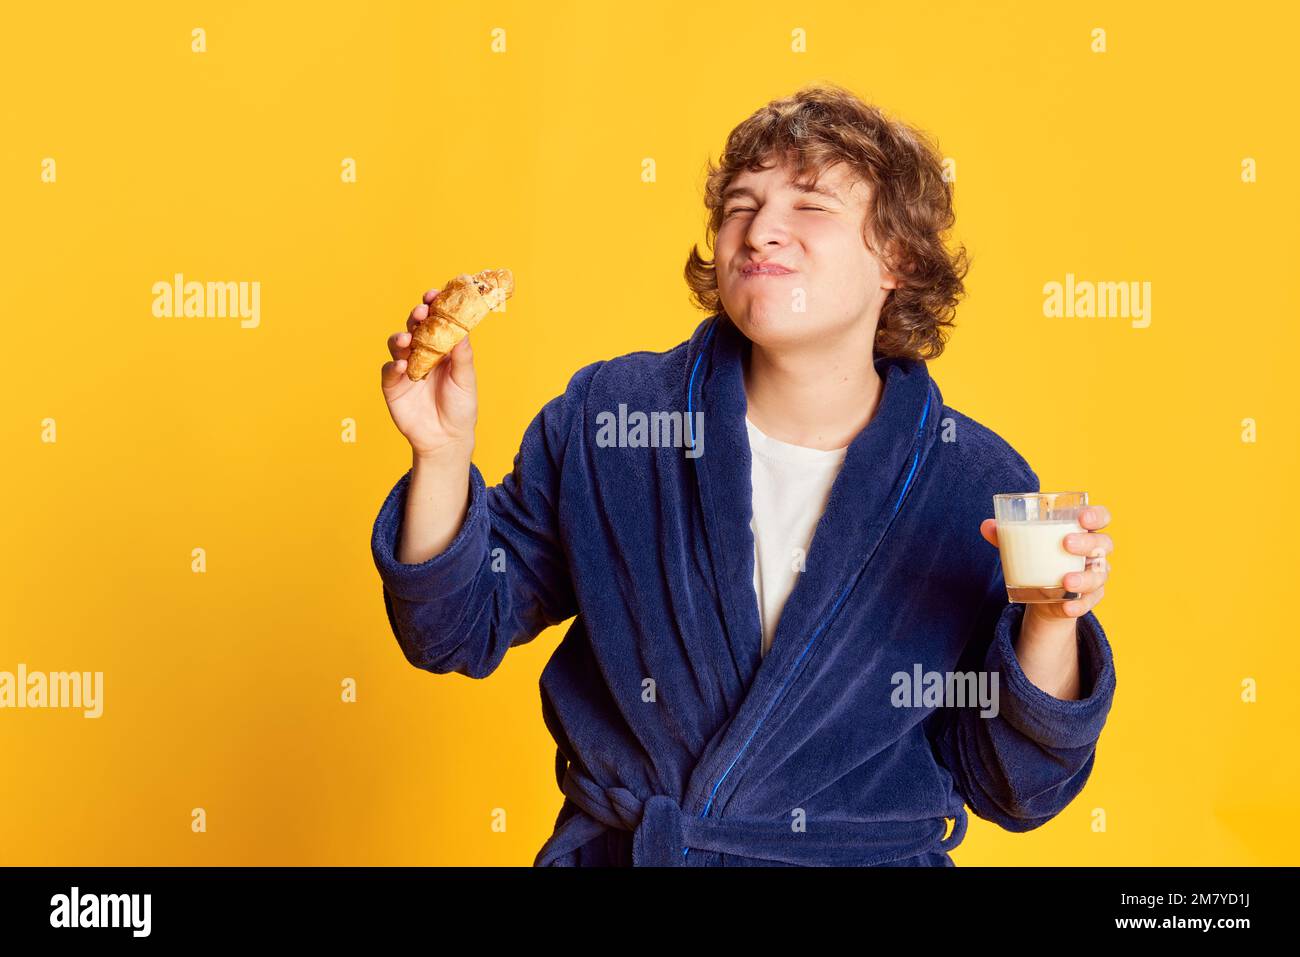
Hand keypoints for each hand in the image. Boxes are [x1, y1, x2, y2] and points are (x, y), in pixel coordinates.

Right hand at [380, 288, 477, 458]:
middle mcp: (422, 353)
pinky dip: (393, 366)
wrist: (447, 439)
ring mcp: (405, 368)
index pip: (436, 321)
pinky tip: (401, 367)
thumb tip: (463, 330)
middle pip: (414, 327)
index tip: (435, 294)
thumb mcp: (466, 381)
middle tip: (421, 312)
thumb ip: (462, 357)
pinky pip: (388, 371)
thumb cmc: (461, 408)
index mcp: (442, 348)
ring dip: (400, 338)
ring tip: (408, 340)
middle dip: (416, 316)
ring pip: (397, 344)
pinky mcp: (393, 386)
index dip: (434, 306)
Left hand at [980, 505, 1112, 622]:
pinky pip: (1089, 601)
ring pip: (1099, 575)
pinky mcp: (1090, 597)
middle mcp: (1095, 552)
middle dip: (1087, 543)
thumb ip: (1006, 535)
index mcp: (1082, 531)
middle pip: (1103, 544)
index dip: (1097, 515)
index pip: (1101, 517)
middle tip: (1066, 544)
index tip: (1082, 517)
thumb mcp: (1023, 545)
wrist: (1043, 593)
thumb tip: (987, 526)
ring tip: (1066, 581)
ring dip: (1084, 578)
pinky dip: (1079, 604)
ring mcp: (1096, 575)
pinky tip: (1067, 607)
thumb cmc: (1037, 557)